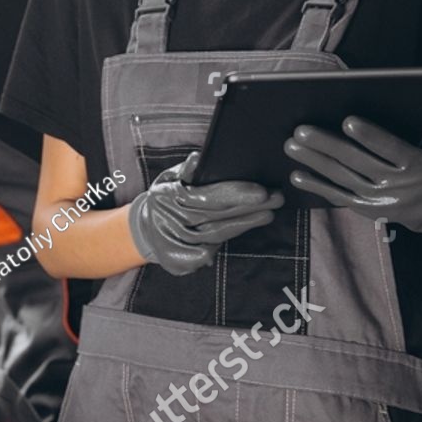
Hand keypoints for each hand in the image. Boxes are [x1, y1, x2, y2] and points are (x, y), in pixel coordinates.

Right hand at [128, 151, 284, 275]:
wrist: (145, 228)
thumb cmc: (165, 198)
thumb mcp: (168, 178)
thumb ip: (184, 170)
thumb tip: (197, 160)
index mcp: (168, 198)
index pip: (207, 198)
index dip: (235, 194)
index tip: (261, 191)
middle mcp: (172, 222)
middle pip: (217, 218)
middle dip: (249, 209)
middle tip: (276, 199)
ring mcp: (175, 244)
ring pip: (217, 236)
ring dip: (245, 224)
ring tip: (268, 213)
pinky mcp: (178, 261)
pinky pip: (209, 251)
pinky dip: (229, 238)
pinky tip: (249, 227)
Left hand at [284, 108, 421, 246]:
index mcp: (419, 170)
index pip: (392, 151)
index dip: (372, 137)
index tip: (349, 121)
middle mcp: (396, 187)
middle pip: (358, 163)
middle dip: (328, 146)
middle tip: (302, 130)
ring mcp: (379, 200)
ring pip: (343, 178)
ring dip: (315, 163)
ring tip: (292, 145)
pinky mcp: (368, 208)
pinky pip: (340, 196)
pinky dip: (318, 187)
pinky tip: (296, 175)